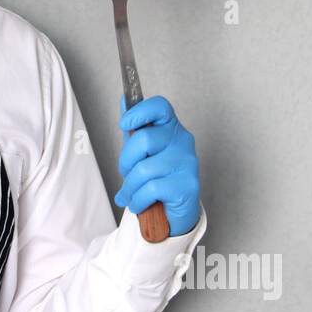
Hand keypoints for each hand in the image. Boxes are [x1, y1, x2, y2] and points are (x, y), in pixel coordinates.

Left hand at [113, 95, 199, 237]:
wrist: (176, 212)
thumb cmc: (158, 177)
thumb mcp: (143, 152)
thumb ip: (134, 128)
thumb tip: (123, 99)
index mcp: (171, 128)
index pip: (160, 107)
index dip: (139, 111)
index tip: (125, 124)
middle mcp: (183, 141)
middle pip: (144, 139)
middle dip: (126, 161)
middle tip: (127, 174)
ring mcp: (187, 163)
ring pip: (144, 169)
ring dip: (130, 187)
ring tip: (131, 195)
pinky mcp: (187, 186)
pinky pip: (151, 189)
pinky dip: (138, 200)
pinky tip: (139, 203)